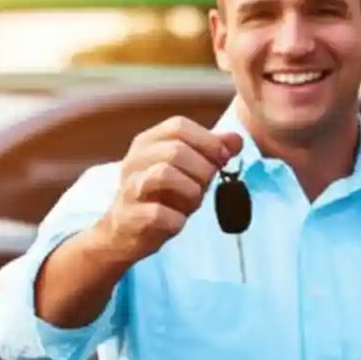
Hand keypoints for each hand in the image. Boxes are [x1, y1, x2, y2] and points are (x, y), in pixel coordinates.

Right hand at [95, 116, 241, 263]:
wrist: (124, 233)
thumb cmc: (161, 197)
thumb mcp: (188, 171)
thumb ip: (211, 153)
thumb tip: (236, 140)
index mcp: (147, 142)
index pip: (178, 126)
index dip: (207, 140)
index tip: (222, 158)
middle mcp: (134, 160)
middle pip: (175, 150)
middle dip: (202, 169)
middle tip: (206, 185)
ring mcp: (129, 187)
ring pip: (164, 174)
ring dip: (190, 191)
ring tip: (193, 203)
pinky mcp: (129, 216)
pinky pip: (159, 213)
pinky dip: (177, 220)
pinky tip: (177, 222)